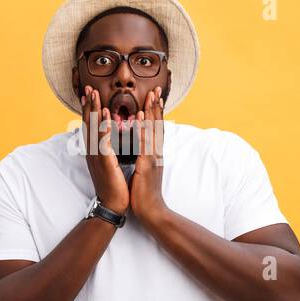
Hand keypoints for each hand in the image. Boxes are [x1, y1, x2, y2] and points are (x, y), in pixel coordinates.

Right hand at [80, 86, 128, 213]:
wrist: (113, 204)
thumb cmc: (113, 184)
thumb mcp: (108, 163)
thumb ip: (105, 150)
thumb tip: (106, 138)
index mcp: (95, 151)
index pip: (91, 126)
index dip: (89, 110)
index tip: (89, 94)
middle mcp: (93, 152)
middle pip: (89, 124)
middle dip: (89, 106)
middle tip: (89, 88)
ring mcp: (97, 157)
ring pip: (94, 131)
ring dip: (94, 112)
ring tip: (95, 96)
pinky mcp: (105, 164)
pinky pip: (104, 143)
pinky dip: (104, 130)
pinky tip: (105, 119)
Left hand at [130, 88, 166, 223]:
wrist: (151, 211)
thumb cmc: (145, 193)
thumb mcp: (146, 172)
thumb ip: (146, 159)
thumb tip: (144, 151)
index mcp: (153, 155)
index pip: (155, 130)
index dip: (155, 113)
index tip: (155, 98)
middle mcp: (156, 153)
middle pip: (157, 126)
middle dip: (156, 107)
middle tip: (156, 89)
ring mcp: (153, 158)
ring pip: (153, 131)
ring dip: (153, 112)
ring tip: (152, 96)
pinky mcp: (147, 165)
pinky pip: (145, 144)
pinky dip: (144, 129)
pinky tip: (142, 118)